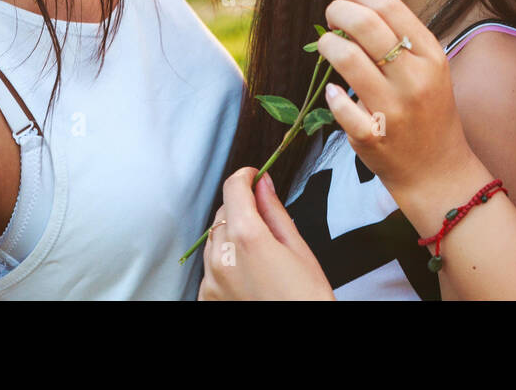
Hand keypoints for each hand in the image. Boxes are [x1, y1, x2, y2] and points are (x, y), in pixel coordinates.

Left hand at [197, 168, 334, 299]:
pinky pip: (211, 266)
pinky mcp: (208, 298)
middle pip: (223, 213)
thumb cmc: (307, 298)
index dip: (245, 176)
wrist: (302, 339)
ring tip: (261, 252)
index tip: (253, 175)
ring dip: (231, 235)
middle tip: (267, 220)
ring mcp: (212, 280)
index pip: (234, 189)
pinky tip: (250, 273)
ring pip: (214, 239)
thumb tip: (263, 184)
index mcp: (248, 238)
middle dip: (241, 209)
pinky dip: (226, 262)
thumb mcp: (298, 248)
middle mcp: (222, 257)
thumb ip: (274, 211)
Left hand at [317, 0, 477, 200]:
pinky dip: (332, 93)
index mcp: (432, 57)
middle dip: (339, 10)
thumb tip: (359, 4)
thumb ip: (402, 40)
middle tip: (331, 13)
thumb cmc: (429, 112)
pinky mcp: (372, 137)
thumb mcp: (431, 70)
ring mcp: (393, 110)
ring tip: (326, 44)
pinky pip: (340, 104)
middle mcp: (415, 80)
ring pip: (347, 59)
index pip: (391, 8)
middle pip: (366, 26)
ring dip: (328, 44)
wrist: (437, 171)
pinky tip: (333, 90)